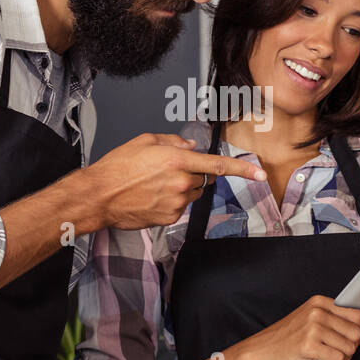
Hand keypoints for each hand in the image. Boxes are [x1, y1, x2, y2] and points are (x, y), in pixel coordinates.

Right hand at [83, 133, 267, 230]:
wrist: (100, 196)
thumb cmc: (117, 167)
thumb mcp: (145, 142)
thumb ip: (172, 142)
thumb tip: (189, 147)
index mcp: (177, 160)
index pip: (218, 166)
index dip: (242, 171)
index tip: (259, 174)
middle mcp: (182, 182)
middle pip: (204, 179)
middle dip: (194, 175)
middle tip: (168, 172)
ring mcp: (177, 203)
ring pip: (193, 194)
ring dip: (183, 189)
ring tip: (155, 185)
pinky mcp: (170, 218)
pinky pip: (180, 208)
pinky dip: (171, 202)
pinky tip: (151, 198)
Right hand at [239, 296, 359, 359]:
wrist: (261, 350)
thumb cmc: (289, 336)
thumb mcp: (314, 320)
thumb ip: (343, 318)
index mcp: (320, 302)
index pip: (357, 312)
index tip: (357, 339)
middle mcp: (317, 312)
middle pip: (357, 331)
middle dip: (353, 346)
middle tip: (339, 351)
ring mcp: (313, 328)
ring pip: (350, 347)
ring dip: (344, 358)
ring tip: (329, 357)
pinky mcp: (309, 346)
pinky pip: (339, 358)